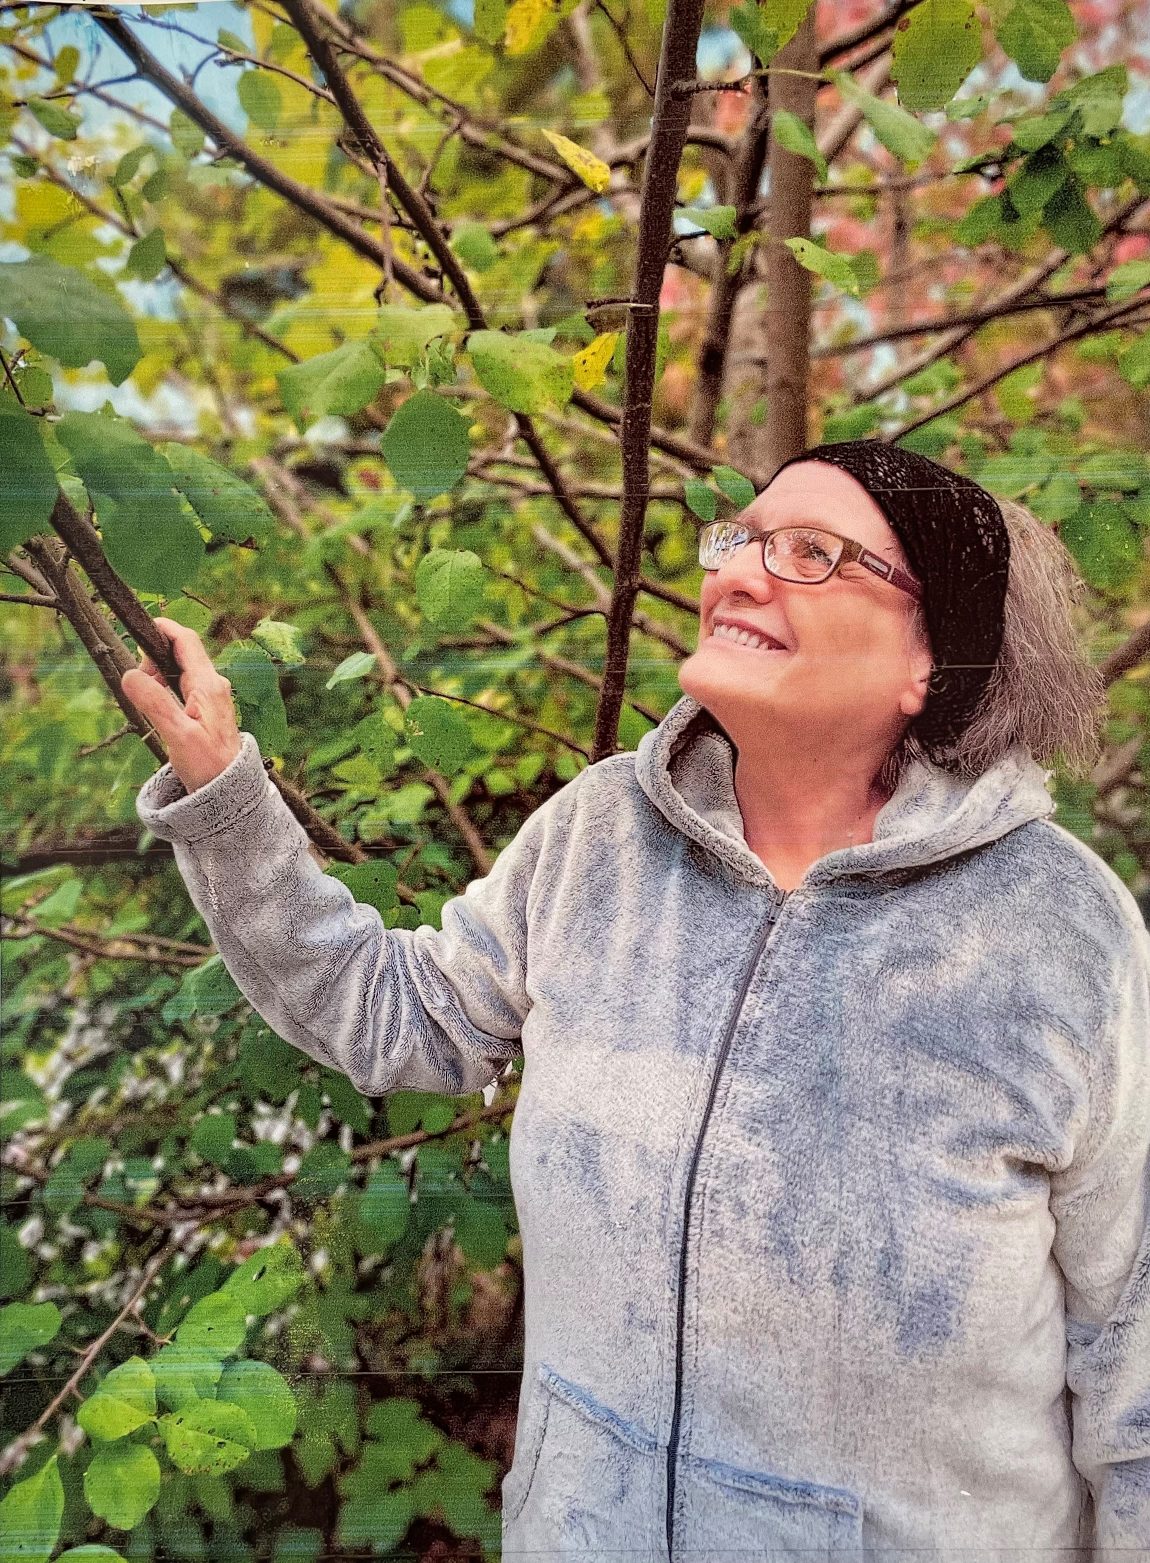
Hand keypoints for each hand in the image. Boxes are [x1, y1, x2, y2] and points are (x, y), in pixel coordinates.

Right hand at [120, 616, 243, 793]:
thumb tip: (131, 674)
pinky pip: (182, 686)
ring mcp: (212, 696)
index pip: (186, 641)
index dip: (162, 627)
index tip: (138, 627)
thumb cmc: (208, 766)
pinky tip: (157, 709)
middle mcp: (214, 685)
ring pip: (180, 670)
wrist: (230, 791)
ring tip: (145, 699)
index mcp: (208, 685)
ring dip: (158, 675)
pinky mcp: (207, 709)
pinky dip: (165, 688)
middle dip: (153, 657)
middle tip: (138, 683)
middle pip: (180, 652)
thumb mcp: (177, 734)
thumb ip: (154, 703)